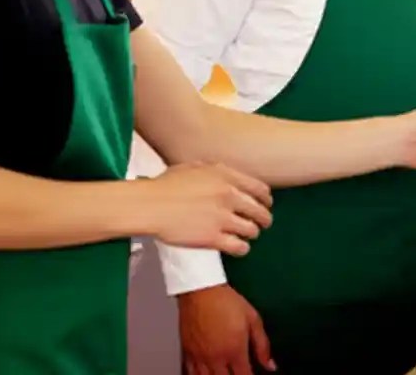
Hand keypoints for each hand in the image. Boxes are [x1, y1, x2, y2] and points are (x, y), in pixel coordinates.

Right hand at [140, 163, 272, 255]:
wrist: (149, 205)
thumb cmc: (164, 186)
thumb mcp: (193, 167)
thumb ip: (214, 170)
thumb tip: (225, 174)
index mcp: (226, 176)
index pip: (261, 189)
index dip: (266, 199)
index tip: (266, 204)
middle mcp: (228, 196)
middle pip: (260, 211)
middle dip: (264, 219)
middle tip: (262, 223)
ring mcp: (222, 217)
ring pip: (252, 230)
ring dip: (251, 234)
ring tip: (247, 236)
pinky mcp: (213, 238)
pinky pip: (239, 246)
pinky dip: (242, 248)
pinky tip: (238, 247)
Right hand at [179, 284, 274, 374]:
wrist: (201, 290)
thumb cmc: (226, 301)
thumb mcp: (253, 319)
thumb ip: (262, 345)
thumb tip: (271, 365)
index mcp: (234, 351)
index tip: (252, 374)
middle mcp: (216, 358)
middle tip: (238, 372)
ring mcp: (200, 357)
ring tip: (224, 373)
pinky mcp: (187, 352)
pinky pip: (191, 373)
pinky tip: (206, 374)